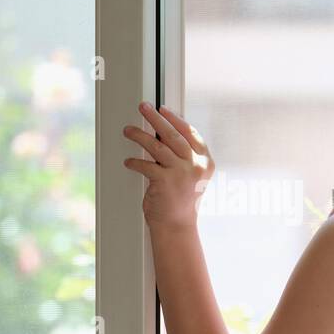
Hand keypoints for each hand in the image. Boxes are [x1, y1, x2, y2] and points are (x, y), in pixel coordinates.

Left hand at [122, 102, 215, 230]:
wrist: (177, 226)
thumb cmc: (182, 200)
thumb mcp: (191, 176)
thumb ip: (184, 157)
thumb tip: (163, 133)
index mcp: (205, 162)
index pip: (190, 133)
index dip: (175, 119)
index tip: (163, 109)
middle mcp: (195, 165)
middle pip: (173, 135)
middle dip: (156, 118)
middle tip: (143, 107)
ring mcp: (181, 173)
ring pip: (157, 146)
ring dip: (139, 136)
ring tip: (128, 130)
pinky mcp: (165, 182)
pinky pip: (146, 165)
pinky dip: (134, 162)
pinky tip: (128, 161)